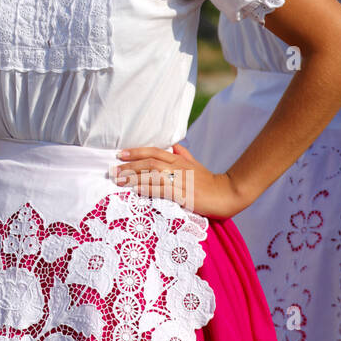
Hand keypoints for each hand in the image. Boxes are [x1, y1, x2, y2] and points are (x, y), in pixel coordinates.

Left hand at [115, 143, 244, 219]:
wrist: (228, 193)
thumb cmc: (210, 181)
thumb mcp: (195, 165)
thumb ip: (183, 155)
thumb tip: (173, 146)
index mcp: (179, 159)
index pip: (154, 151)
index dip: (135, 152)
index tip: (119, 154)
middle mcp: (178, 167)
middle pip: (150, 162)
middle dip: (129, 165)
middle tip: (112, 171)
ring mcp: (181, 180)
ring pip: (154, 174)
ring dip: (134, 177)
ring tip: (118, 181)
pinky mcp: (185, 194)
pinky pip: (164, 189)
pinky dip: (149, 188)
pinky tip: (137, 189)